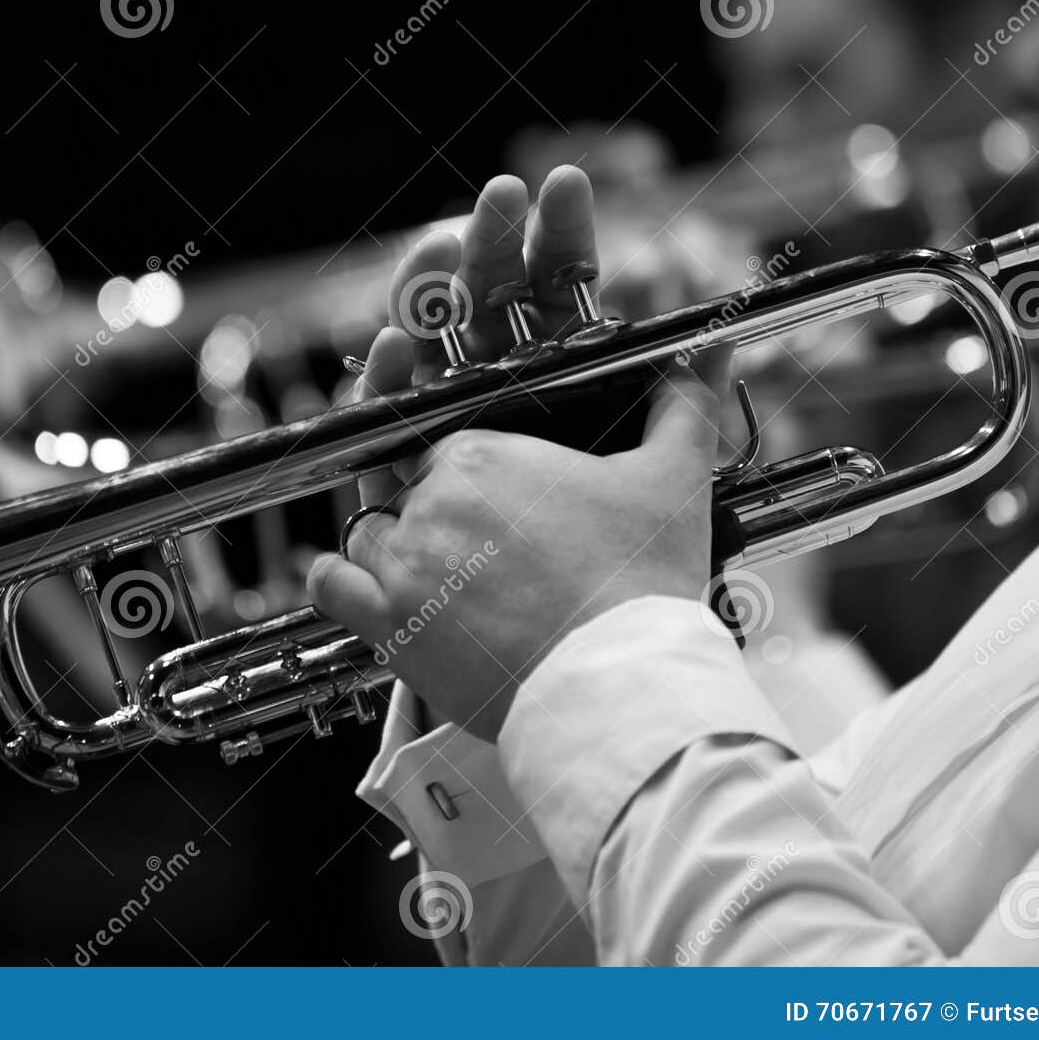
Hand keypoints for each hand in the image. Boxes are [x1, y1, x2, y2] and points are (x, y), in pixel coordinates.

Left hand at [309, 170, 729, 741]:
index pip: (447, 447)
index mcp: (482, 456)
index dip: (471, 474)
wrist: (622, 683)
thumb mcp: (673, 479)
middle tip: (486, 550)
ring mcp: (403, 564)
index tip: (499, 504)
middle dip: (441, 514)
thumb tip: (707, 356)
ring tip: (444, 577)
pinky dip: (340, 582)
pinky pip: (331, 585)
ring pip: (370, 534)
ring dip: (395, 548)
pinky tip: (369, 587)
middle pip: (408, 489)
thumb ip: (684, 407)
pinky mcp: (389, 624)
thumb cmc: (642, 586)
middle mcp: (431, 501)